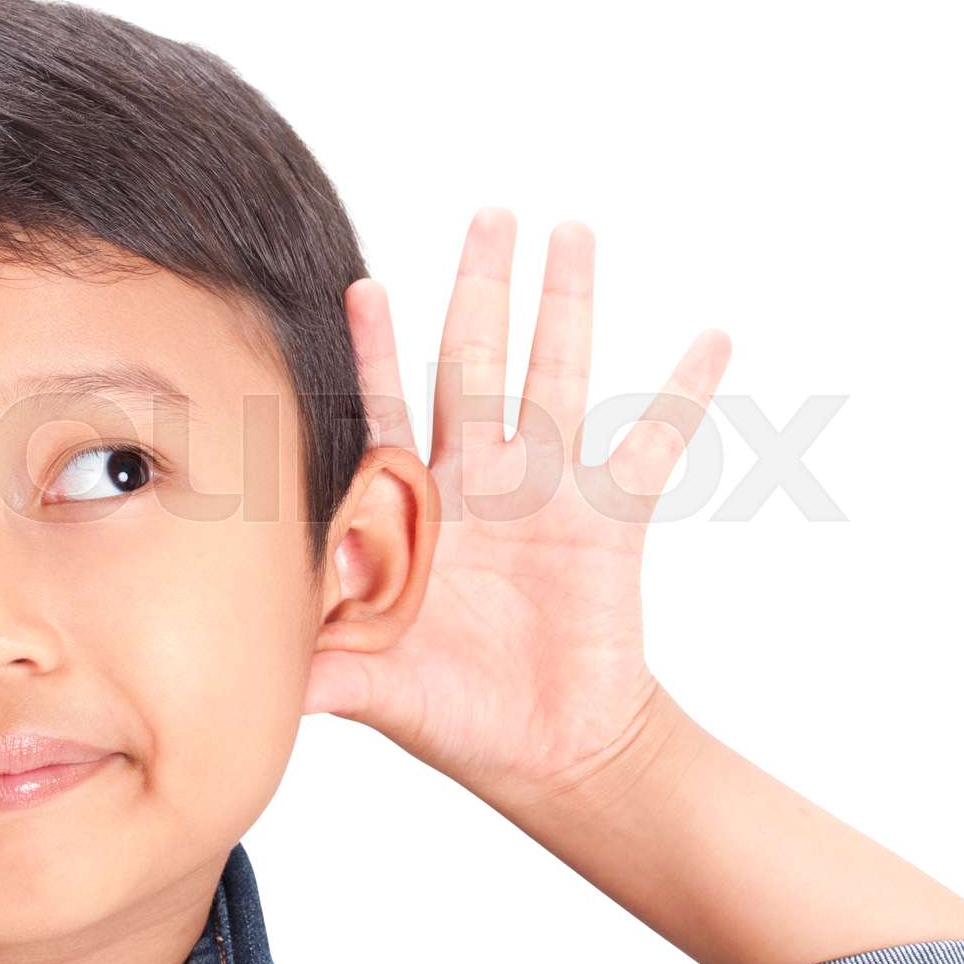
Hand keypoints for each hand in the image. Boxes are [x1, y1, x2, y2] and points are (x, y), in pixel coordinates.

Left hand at [303, 209, 731, 804]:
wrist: (546, 750)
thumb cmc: (452, 710)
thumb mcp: (376, 686)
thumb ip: (322, 667)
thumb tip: (251, 676)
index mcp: (416, 507)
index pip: (387, 412)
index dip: (375, 353)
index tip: (363, 286)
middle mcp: (479, 480)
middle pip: (477, 363)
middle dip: (480, 290)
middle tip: (490, 212)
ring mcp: (546, 491)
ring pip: (556, 377)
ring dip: (566, 306)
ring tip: (574, 232)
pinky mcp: (610, 518)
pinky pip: (653, 445)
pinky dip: (684, 394)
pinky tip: (712, 337)